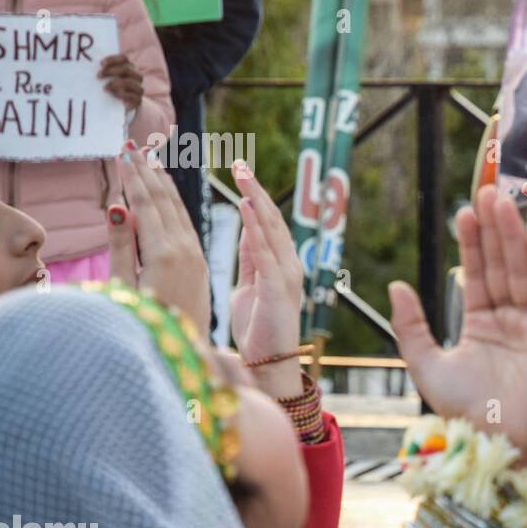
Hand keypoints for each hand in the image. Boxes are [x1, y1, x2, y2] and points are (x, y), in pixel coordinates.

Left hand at [98, 54, 143, 111]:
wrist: (120, 105)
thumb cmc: (110, 87)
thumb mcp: (107, 78)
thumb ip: (103, 70)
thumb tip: (86, 64)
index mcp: (129, 67)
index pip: (124, 59)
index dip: (113, 60)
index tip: (100, 63)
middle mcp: (136, 76)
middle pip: (126, 69)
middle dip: (111, 71)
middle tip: (98, 76)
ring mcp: (138, 88)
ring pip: (130, 82)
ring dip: (115, 84)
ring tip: (104, 88)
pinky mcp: (138, 100)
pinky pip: (132, 96)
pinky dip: (121, 94)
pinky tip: (112, 94)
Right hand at [108, 141, 210, 333]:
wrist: (184, 355)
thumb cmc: (146, 324)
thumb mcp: (126, 286)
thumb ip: (123, 245)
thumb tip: (118, 207)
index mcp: (164, 253)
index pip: (146, 204)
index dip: (133, 177)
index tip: (122, 152)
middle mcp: (185, 251)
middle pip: (165, 202)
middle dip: (148, 173)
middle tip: (134, 147)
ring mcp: (196, 258)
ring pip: (179, 212)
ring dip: (164, 186)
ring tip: (151, 163)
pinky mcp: (201, 266)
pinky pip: (187, 227)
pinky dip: (175, 207)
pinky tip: (168, 199)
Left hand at [229, 161, 306, 398]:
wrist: (270, 365)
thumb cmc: (258, 330)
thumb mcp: (250, 286)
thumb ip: (251, 260)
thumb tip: (247, 233)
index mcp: (278, 264)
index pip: (266, 222)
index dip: (254, 195)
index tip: (239, 172)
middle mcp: (287, 264)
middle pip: (272, 218)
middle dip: (256, 188)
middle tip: (239, 162)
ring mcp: (286, 274)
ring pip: (272, 228)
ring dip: (257, 198)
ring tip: (243, 174)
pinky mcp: (278, 287)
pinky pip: (266, 250)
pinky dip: (257, 227)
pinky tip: (247, 206)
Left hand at [391, 185, 526, 462]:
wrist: (496, 448)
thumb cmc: (462, 415)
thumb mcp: (427, 368)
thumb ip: (411, 327)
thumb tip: (396, 284)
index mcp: (483, 324)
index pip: (476, 273)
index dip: (471, 242)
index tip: (464, 209)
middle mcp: (512, 321)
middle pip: (504, 265)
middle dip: (496, 230)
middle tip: (490, 192)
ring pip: (526, 274)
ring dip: (517, 240)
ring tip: (507, 206)